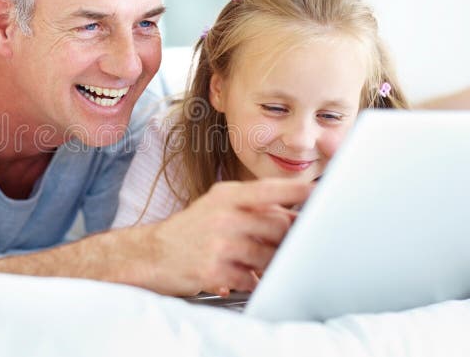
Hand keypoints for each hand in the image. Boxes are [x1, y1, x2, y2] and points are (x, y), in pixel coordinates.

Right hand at [149, 179, 310, 295]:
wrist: (151, 254)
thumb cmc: (189, 230)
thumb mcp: (216, 205)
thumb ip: (251, 206)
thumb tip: (293, 214)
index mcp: (227, 196)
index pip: (270, 189)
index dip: (298, 192)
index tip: (318, 195)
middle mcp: (224, 216)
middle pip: (279, 225)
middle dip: (287, 239)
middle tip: (284, 246)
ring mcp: (219, 244)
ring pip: (269, 256)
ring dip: (270, 264)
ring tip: (259, 264)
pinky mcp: (214, 270)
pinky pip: (251, 279)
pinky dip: (253, 281)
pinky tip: (241, 276)